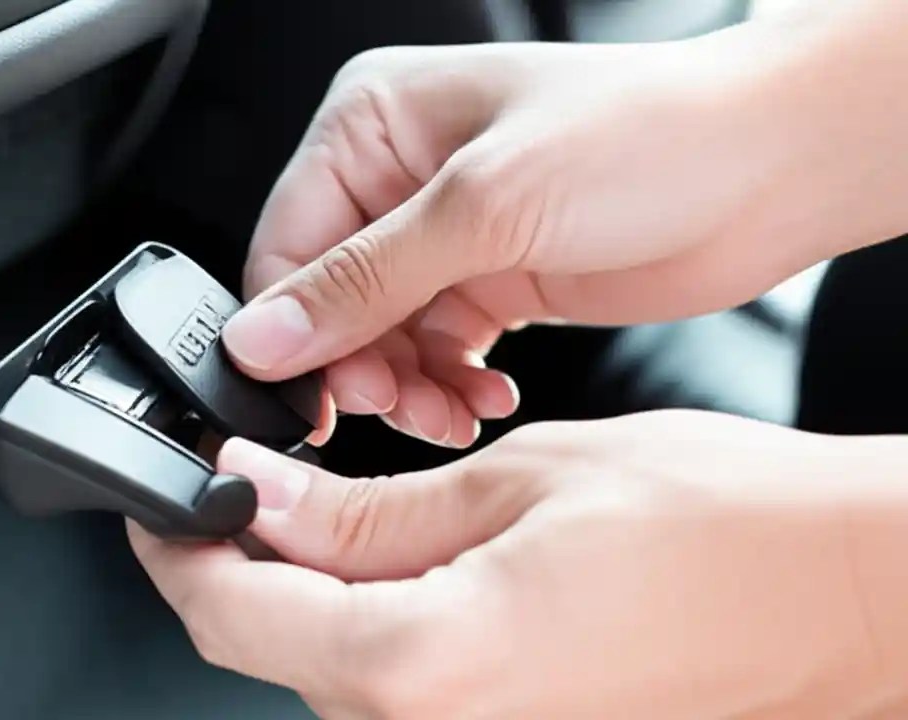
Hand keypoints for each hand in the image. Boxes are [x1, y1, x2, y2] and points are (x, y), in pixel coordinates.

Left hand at [129, 412, 907, 717]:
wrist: (838, 593)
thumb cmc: (715, 532)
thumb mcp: (511, 481)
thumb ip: (364, 510)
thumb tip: (260, 495)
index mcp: (422, 664)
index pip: (231, 616)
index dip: (180, 547)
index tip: (166, 498)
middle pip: (274, 646)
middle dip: (245, 560)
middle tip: (258, 477)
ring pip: (333, 666)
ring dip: (311, 588)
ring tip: (340, 508)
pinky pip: (401, 682)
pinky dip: (375, 617)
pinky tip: (408, 557)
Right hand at [223, 26, 863, 446]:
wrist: (770, 168)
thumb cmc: (645, 137)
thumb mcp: (483, 206)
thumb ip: (363, 282)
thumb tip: (263, 337)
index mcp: (373, 124)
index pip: (287, 244)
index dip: (292, 329)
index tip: (311, 397)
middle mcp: (401, 178)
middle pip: (330, 303)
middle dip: (361, 365)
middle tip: (395, 404)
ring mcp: (448, 234)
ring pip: (382, 339)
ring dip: (408, 387)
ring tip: (450, 411)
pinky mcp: (492, 281)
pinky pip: (437, 353)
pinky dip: (451, 386)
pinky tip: (486, 395)